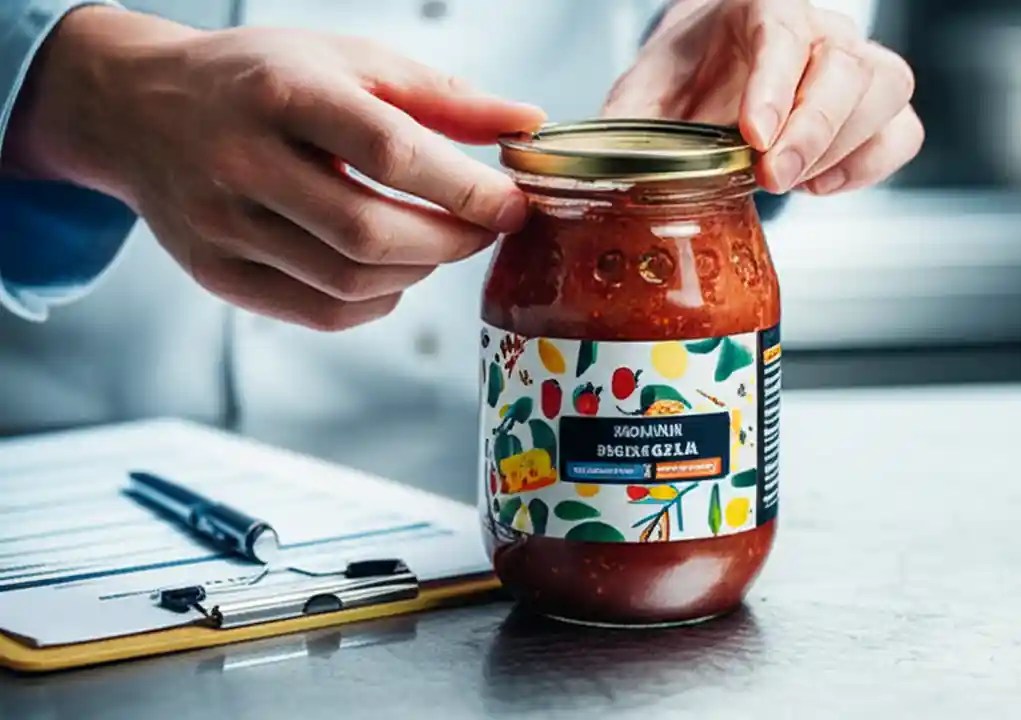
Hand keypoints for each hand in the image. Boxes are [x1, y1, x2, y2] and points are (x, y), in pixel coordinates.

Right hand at [9, 7, 544, 330]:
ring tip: (437, 241)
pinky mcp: (215, 273)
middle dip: (449, 241)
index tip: (511, 204)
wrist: (140, 108)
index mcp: (283, 94)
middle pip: (368, 233)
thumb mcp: (350, 61)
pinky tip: (391, 270)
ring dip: (418, 272)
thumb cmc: (263, 79)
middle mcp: (241, 162)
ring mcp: (221, 225)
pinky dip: (376, 302)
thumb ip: (442, 96)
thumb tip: (528, 125)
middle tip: (484, 228)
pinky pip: (318, 312)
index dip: (463, 188)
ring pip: (348, 282)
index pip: (389, 153)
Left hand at [602, 0, 921, 194]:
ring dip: (841, 149)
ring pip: (885, 93)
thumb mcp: (646, 89)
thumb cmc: (688, 73)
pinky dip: (869, 166)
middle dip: (811, 131)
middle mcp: (820, 29)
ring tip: (791, 182)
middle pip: (846, 67)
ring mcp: (857, 65)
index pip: (783, 36)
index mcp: (762, 8)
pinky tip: (820, 183)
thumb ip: (627, 124)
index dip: (773, 87)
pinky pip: (901, 132)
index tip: (753, 136)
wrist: (719, 67)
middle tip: (770, 178)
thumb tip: (597, 171)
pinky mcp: (877, 108)